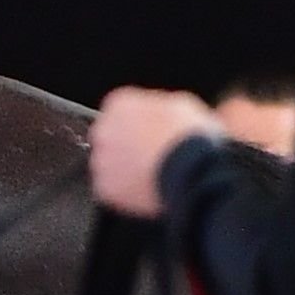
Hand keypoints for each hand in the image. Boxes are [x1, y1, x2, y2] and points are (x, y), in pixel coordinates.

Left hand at [88, 86, 218, 217]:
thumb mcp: (181, 106)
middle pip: (113, 137)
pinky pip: (115, 188)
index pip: (122, 111)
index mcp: (120, 104)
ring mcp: (102, 160)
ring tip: (156, 173)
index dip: (141, 124)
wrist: (192, 170)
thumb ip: (158, 107)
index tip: (153, 132)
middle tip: (155, 155)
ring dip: (128, 168)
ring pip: (112, 164)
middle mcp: (104, 130)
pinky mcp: (106, 186)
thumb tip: (161, 115)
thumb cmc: (190, 137)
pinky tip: (150, 186)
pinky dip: (129, 190)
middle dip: (130, 146)